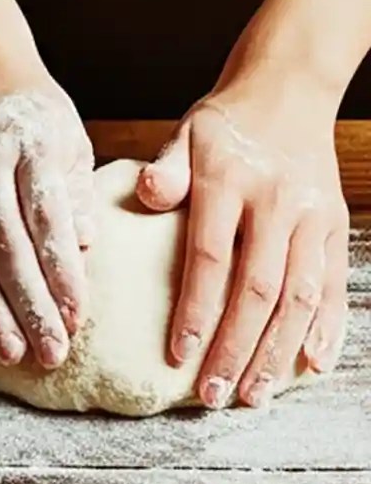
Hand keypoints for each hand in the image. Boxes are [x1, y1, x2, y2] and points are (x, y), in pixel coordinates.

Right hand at [0, 53, 94, 368]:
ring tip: (10, 351)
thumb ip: (76, 192)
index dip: (61, 271)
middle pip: (3, 245)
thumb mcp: (70, 135)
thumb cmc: (32, 108)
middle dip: (28, 305)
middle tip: (51, 353)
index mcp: (29, 146)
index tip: (79, 317)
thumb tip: (85, 248)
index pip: (46, 219)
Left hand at [137, 84, 348, 408]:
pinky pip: (333, 285)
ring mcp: (314, 218)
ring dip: (277, 351)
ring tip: (253, 394)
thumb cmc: (224, 123)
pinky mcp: (336, 227)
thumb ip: (166, 168)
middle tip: (215, 395)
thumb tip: (148, 193)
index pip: (211, 258)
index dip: (197, 310)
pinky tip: (309, 365)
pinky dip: (325, 328)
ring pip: (299, 296)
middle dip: (236, 347)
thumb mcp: (186, 134)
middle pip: (258, 289)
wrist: (290, 89)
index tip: (180, 355)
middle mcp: (279, 204)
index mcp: (232, 183)